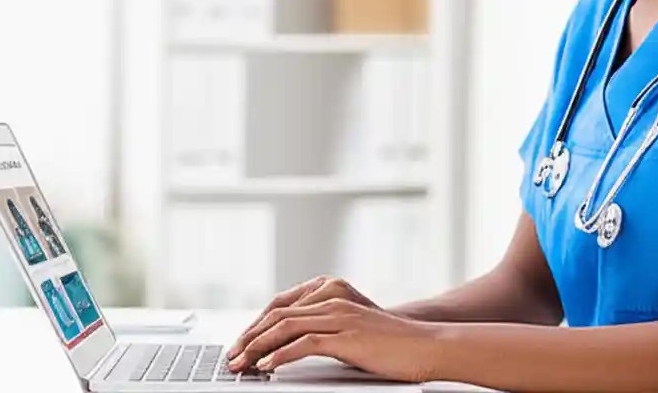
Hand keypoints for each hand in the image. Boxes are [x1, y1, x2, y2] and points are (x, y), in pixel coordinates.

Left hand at [227, 276, 380, 360]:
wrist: (425, 345)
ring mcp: (339, 316)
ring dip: (257, 347)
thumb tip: (291, 343)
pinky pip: (304, 343)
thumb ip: (325, 329)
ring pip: (285, 327)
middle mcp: (332, 299)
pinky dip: (281, 355)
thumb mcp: (351, 329)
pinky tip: (268, 366)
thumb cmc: (390, 342)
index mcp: (331, 292)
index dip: (256, 324)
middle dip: (249, 337)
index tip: (240, 344)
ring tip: (242, 364)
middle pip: (277, 314)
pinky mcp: (347, 336)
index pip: (281, 304)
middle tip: (232, 357)